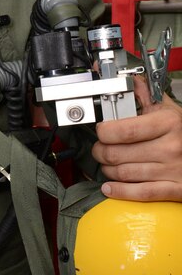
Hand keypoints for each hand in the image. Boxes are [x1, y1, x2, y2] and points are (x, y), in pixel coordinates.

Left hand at [92, 77, 181, 201]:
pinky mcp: (175, 189)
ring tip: (108, 165)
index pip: (125, 130)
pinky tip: (110, 188)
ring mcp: (173, 170)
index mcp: (168, 123)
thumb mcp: (171, 110)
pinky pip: (141, 193)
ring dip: (108, 170)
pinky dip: (120, 192)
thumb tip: (128, 81)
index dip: (105, 132)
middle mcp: (171, 147)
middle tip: (100, 149)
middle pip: (119, 153)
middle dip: (101, 152)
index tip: (101, 131)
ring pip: (125, 173)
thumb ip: (147, 96)